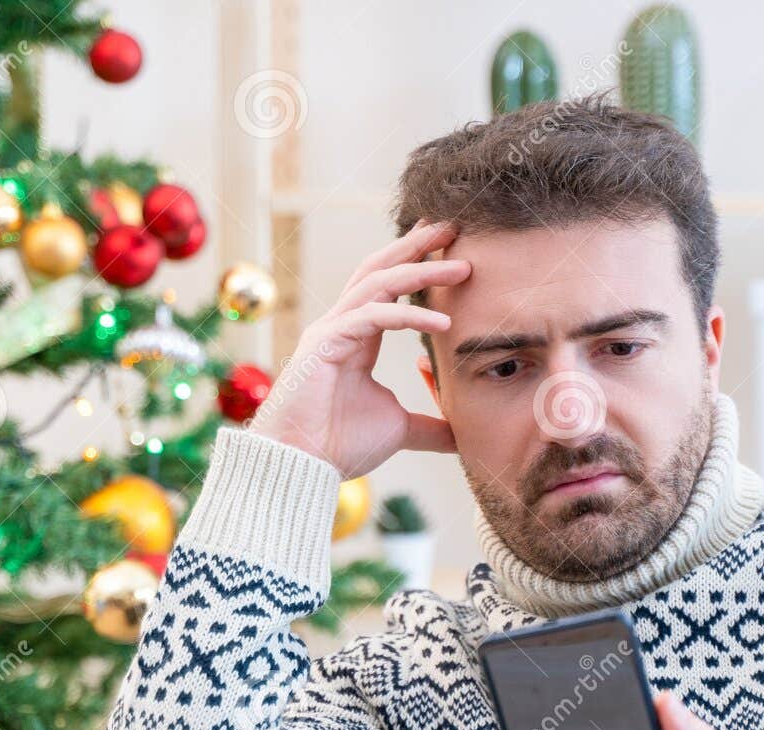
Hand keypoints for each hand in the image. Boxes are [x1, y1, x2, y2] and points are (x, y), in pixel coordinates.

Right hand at [247, 219, 469, 477]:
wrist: (300, 469)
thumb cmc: (338, 447)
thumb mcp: (399, 430)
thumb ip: (429, 425)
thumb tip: (462, 434)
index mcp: (356, 337)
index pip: (387, 287)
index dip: (416, 263)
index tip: (450, 247)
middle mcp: (341, 325)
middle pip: (380, 269)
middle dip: (417, 246)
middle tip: (453, 226)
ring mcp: (330, 331)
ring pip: (377, 283)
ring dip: (420, 270)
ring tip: (462, 265)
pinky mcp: (325, 345)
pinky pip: (371, 317)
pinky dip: (408, 317)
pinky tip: (442, 324)